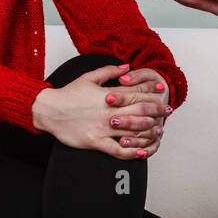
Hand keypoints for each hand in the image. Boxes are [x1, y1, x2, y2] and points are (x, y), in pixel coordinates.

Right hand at [31, 62, 166, 158]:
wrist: (48, 110)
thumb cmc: (68, 94)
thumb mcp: (88, 77)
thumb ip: (110, 71)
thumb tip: (127, 66)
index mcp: (107, 95)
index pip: (134, 92)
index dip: (151, 91)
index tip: (162, 91)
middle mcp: (107, 111)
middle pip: (138, 111)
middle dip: (156, 111)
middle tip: (168, 111)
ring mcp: (102, 127)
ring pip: (131, 130)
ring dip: (148, 131)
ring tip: (159, 131)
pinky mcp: (95, 141)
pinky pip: (116, 149)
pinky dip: (130, 151)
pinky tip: (141, 152)